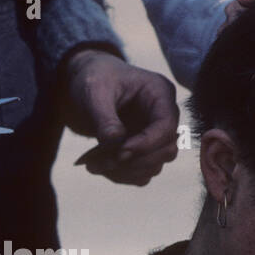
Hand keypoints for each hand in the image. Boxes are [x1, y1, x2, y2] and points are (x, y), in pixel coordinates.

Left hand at [62, 48, 178, 185]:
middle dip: (133, 161)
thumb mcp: (94, 92)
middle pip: (166, 150)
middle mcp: (164, 115)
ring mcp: (156, 135)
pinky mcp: (144, 150)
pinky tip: (97, 165)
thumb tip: (115, 144)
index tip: (119, 153)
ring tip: (91, 164)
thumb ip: (105, 119)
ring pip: (154, 166)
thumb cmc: (94, 79)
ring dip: (123, 172)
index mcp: (159, 93)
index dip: (146, 144)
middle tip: (98, 162)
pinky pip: (141, 173)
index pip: (166, 126)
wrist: (88, 85)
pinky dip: (120, 175)